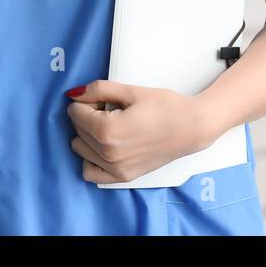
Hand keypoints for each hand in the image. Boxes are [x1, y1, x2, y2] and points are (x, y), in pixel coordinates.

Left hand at [65, 80, 217, 183]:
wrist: (192, 128)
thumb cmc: (165, 106)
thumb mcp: (130, 91)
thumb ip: (98, 90)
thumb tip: (74, 94)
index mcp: (108, 131)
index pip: (75, 112)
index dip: (87, 100)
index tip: (104, 98)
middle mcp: (108, 154)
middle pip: (77, 130)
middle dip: (88, 116)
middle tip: (111, 109)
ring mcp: (115, 168)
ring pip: (80, 149)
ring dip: (88, 135)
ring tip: (111, 126)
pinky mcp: (123, 176)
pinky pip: (90, 172)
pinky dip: (91, 158)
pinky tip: (104, 146)